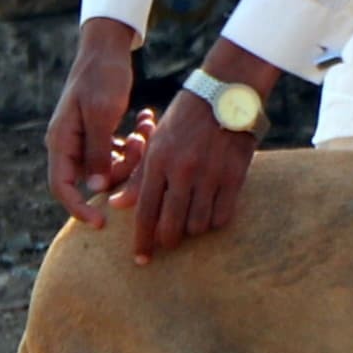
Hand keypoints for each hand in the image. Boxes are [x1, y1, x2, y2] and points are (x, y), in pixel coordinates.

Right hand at [47, 17, 143, 225]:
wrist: (106, 47)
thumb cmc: (101, 76)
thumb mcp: (101, 113)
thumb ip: (97, 151)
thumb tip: (94, 187)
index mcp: (61, 140)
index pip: (62, 187)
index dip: (79, 209)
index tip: (101, 223)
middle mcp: (69, 143)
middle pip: (95, 178)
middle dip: (123, 167)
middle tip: (142, 142)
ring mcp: (84, 139)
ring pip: (110, 166)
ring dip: (133, 153)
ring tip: (148, 125)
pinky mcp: (99, 133)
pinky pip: (117, 151)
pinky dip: (134, 142)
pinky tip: (147, 120)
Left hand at [108, 90, 255, 263]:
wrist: (225, 94)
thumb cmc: (184, 118)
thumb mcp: (157, 141)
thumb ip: (139, 176)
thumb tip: (118, 205)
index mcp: (158, 160)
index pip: (145, 212)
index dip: (142, 240)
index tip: (140, 259)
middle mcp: (182, 170)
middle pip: (171, 225)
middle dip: (166, 242)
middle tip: (166, 246)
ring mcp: (210, 174)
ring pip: (198, 225)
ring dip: (192, 230)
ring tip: (189, 225)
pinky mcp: (234, 176)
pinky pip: (223, 215)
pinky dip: (215, 221)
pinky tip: (211, 215)